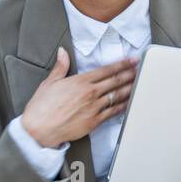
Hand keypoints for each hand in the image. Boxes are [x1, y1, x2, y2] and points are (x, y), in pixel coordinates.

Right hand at [20, 47, 138, 147]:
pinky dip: (124, 106)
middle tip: (141, 69)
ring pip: (118, 96)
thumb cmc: (41, 107)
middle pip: (116, 81)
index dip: (122, 64)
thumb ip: (60, 67)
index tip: (132, 60)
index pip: (107, 70)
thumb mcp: (49, 83)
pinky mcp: (95, 121)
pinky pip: (114, 112)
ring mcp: (94, 107)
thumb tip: (63, 52)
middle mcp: (90, 93)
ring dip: (130, 88)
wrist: (39, 130)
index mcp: (80, 81)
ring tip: (140, 83)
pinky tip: (130, 102)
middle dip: (131, 74)